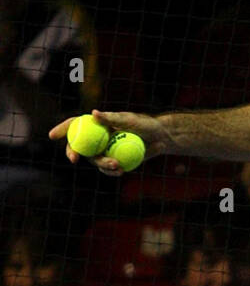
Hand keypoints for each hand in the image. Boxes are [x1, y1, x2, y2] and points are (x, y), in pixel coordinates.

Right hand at [49, 108, 169, 174]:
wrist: (161, 139)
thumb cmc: (146, 124)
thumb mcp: (130, 120)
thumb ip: (111, 118)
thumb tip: (93, 114)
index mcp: (97, 124)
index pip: (75, 124)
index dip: (62, 130)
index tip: (52, 136)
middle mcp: (98, 137)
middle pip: (79, 146)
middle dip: (73, 153)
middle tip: (74, 159)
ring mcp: (106, 150)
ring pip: (95, 160)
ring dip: (102, 165)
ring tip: (117, 165)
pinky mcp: (115, 161)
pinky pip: (108, 169)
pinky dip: (112, 171)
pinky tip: (120, 171)